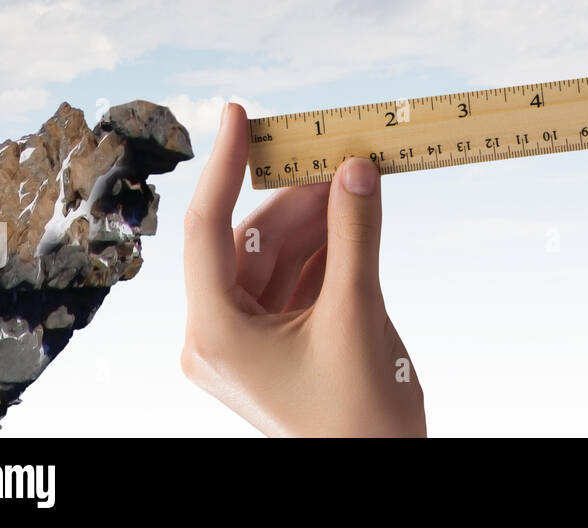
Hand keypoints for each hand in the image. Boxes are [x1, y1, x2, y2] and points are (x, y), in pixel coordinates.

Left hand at [181, 103, 425, 436]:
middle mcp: (218, 335)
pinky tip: (356, 219)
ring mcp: (247, 340)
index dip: (223, 164)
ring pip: (277, 255)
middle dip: (300, 197)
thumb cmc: (360, 417)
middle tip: (343, 154)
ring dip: (319, 219)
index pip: (206, 229)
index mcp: (215, 335)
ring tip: (358, 182)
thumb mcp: (357, 314)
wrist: (381, 474)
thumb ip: (355, 233)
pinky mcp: (277, 342)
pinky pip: (295, 278)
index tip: (238, 113)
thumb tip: (356, 167)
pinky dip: (327, 249)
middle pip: (252, 239)